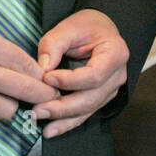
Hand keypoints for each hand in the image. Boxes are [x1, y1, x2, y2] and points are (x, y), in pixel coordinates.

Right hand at [0, 17, 58, 128]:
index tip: (47, 81)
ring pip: (7, 111)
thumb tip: (32, 70)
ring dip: (9, 105)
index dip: (41, 75)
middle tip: (47, 96)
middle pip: (24, 90)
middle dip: (41, 94)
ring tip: (2, 96)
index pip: (27, 65)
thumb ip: (5, 50)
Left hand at [33, 9, 128, 138]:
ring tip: (42, 125)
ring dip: (64, 119)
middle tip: (38, 109)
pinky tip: (52, 129)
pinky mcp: (100, 97)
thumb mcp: (69, 27)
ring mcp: (111, 89)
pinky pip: (85, 112)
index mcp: (115, 53)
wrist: (99, 28)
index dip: (70, 81)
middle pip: (91, 98)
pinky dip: (67, 122)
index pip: (94, 75)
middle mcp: (117, 75)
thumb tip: (42, 69)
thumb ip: (54, 44)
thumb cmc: (87, 26)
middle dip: (63, 107)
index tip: (47, 78)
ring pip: (88, 109)